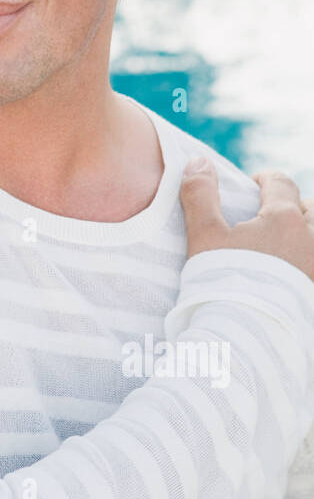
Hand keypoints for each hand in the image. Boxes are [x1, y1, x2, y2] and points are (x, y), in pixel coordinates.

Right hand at [180, 159, 313, 282]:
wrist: (246, 337)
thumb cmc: (223, 283)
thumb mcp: (204, 236)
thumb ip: (200, 195)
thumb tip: (197, 161)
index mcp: (284, 218)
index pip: (279, 182)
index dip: (264, 181)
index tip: (251, 189)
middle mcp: (310, 238)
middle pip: (309, 208)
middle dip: (293, 207)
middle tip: (270, 218)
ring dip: (304, 233)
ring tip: (283, 246)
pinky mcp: (313, 290)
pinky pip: (312, 265)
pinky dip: (304, 262)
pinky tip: (289, 274)